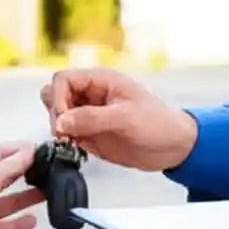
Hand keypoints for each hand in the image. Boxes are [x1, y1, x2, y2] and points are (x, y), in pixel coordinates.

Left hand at [0, 141, 44, 228]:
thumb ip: (9, 167)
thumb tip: (29, 150)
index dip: (17, 150)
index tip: (36, 149)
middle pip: (7, 176)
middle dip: (25, 171)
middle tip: (46, 167)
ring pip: (12, 201)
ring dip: (28, 196)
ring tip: (47, 190)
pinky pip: (9, 226)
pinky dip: (21, 223)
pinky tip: (33, 219)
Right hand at [40, 67, 198, 171]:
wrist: (174, 147)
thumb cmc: (158, 123)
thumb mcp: (126, 118)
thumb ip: (92, 118)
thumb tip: (62, 121)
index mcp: (101, 81)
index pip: (63, 79)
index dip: (59, 98)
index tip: (65, 119)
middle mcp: (92, 95)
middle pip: (55, 96)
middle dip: (56, 114)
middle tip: (66, 133)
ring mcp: (89, 115)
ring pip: (58, 115)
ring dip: (59, 129)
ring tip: (72, 142)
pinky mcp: (91, 134)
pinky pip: (67, 134)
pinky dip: (67, 142)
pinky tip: (78, 149)